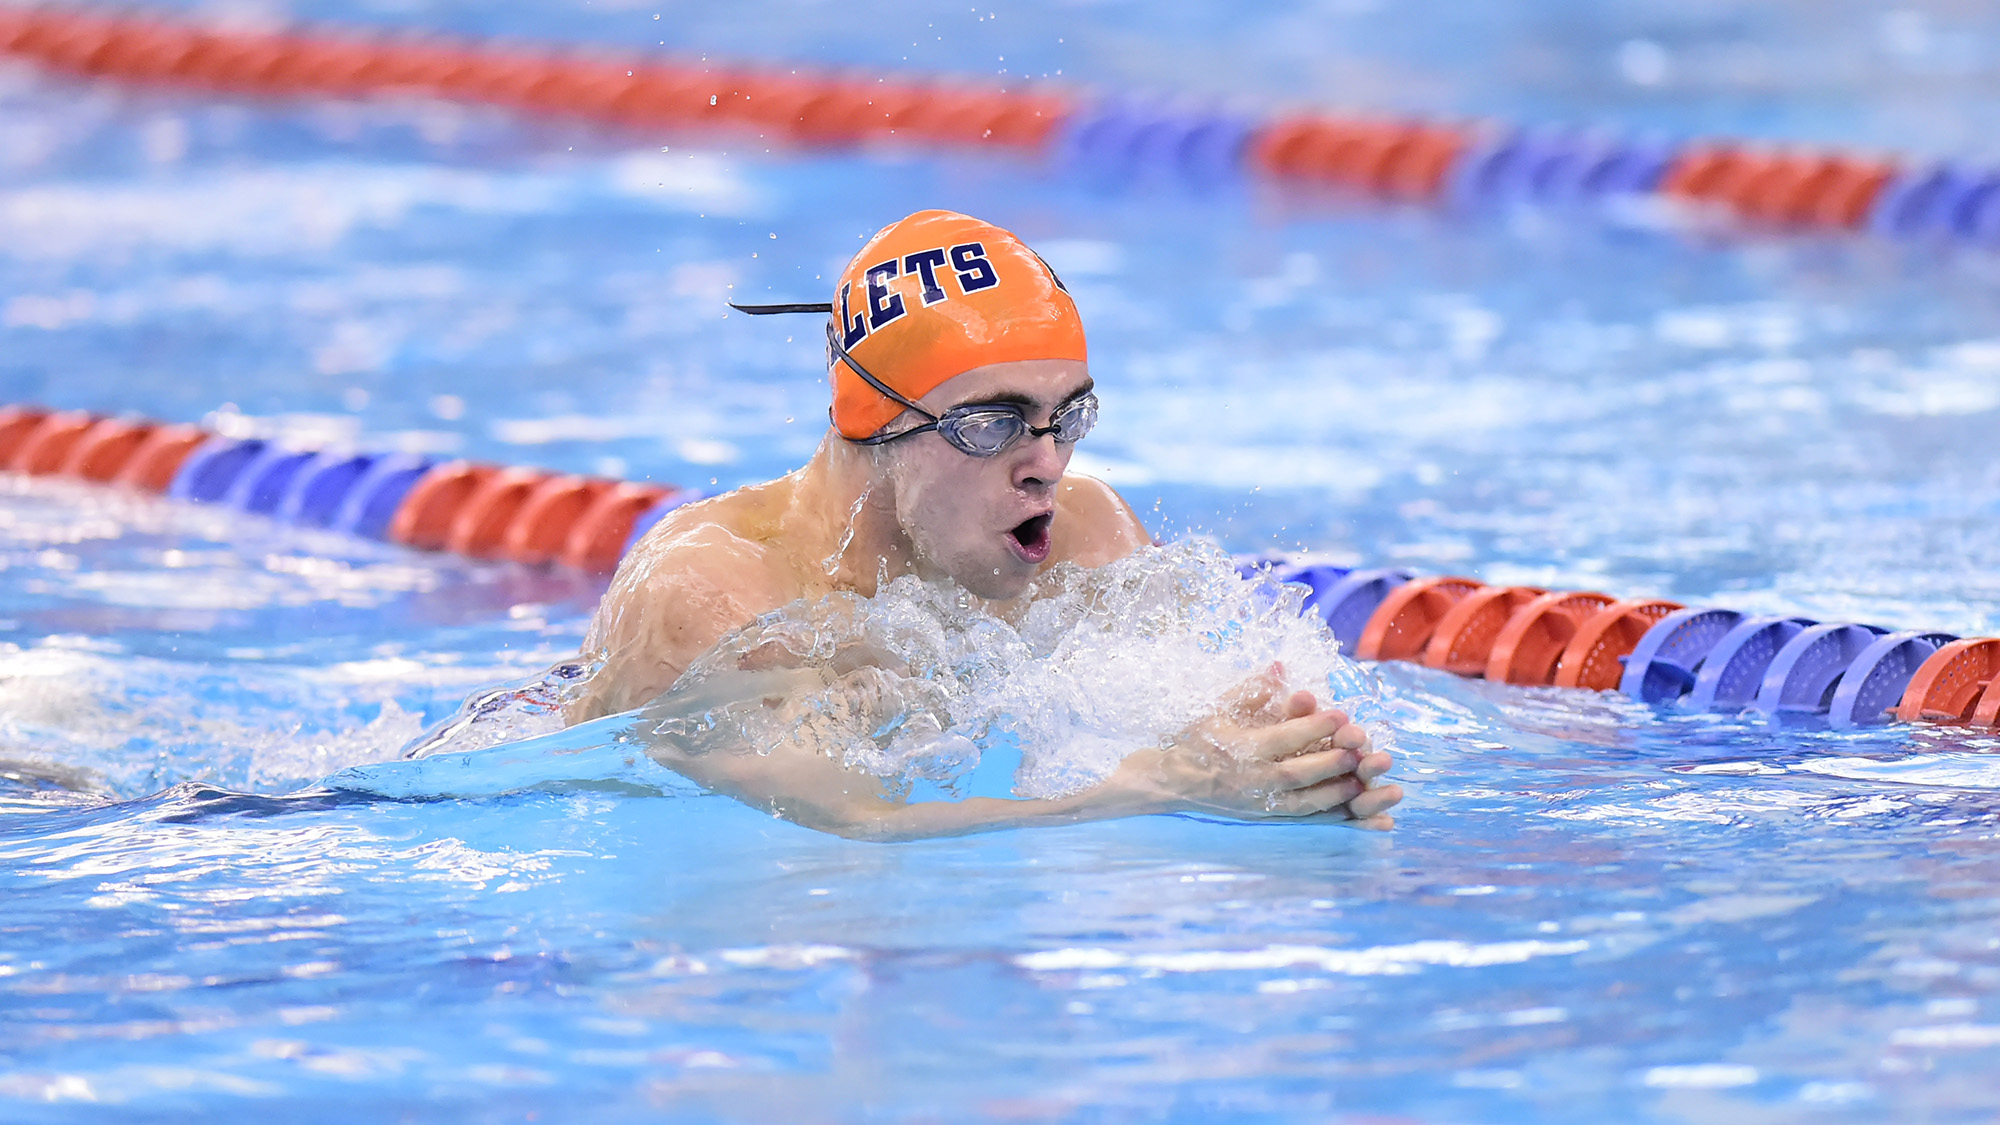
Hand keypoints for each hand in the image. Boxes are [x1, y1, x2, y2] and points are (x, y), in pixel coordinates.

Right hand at [1110, 665, 1401, 828]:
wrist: (1170, 781)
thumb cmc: (1194, 739)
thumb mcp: (1215, 708)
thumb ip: (1250, 690)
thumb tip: (1280, 667)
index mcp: (1237, 750)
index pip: (1280, 739)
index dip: (1311, 727)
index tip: (1339, 713)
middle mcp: (1248, 781)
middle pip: (1295, 774)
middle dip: (1330, 762)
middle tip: (1361, 749)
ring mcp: (1256, 805)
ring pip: (1301, 804)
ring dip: (1334, 793)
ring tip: (1361, 781)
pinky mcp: (1262, 819)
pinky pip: (1300, 822)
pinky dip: (1327, 819)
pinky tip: (1351, 812)